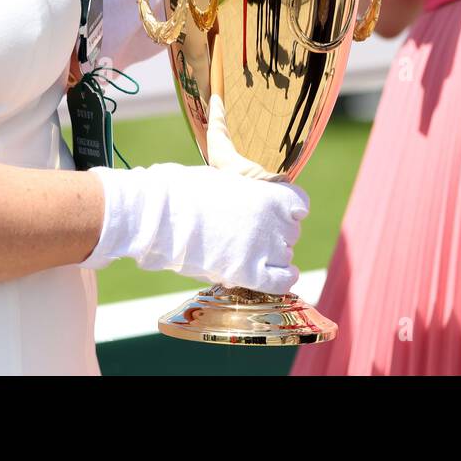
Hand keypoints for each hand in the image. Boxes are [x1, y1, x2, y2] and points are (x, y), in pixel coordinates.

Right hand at [79, 119, 308, 293]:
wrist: (160, 214)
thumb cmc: (184, 191)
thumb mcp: (224, 179)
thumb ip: (246, 190)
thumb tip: (245, 185)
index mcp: (269, 195)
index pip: (300, 206)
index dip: (289, 211)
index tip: (278, 215)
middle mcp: (273, 222)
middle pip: (291, 233)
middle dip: (275, 235)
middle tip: (251, 235)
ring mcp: (262, 249)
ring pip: (286, 256)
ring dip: (272, 256)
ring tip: (251, 254)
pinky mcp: (247, 273)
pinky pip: (281, 282)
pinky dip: (282, 280)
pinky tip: (274, 277)